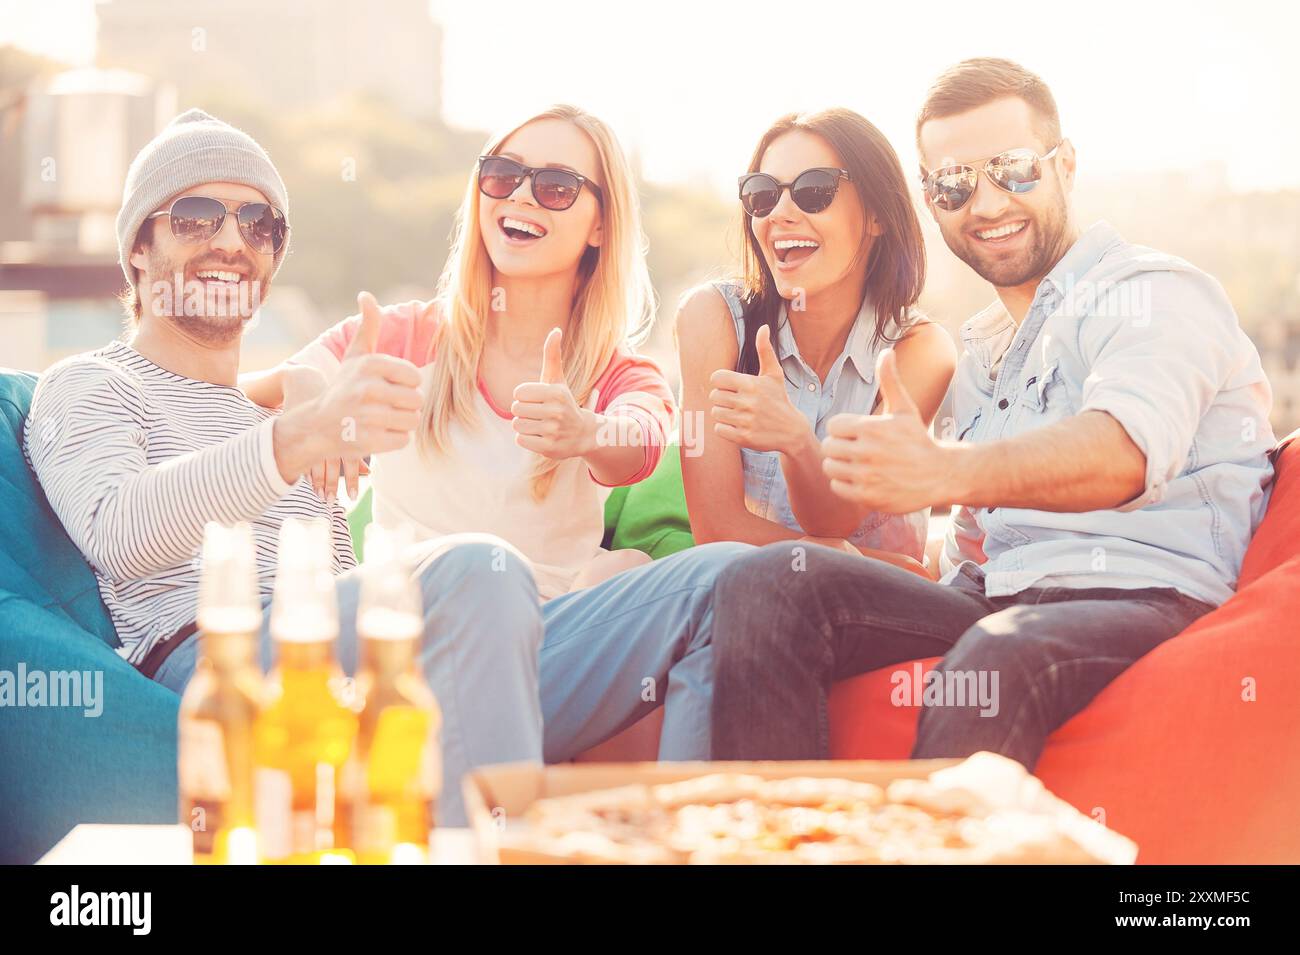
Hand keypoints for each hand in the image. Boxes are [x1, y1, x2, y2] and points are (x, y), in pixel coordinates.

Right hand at [273, 292, 421, 487]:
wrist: (316, 426)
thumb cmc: (343, 388)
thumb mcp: (355, 356)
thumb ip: (367, 327)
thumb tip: (366, 296)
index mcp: (370, 364)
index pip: (415, 377)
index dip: (406, 385)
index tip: (387, 387)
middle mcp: (367, 388)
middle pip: (417, 401)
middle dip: (405, 407)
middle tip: (383, 407)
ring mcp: (367, 416)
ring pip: (412, 421)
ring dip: (401, 424)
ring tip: (380, 420)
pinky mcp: (368, 441)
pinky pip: (403, 440)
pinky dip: (393, 440)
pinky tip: (376, 434)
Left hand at [510, 327, 599, 458]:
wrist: (582, 434)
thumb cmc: (563, 402)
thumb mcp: (558, 379)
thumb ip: (552, 355)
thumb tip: (555, 330)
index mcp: (556, 393)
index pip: (518, 393)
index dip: (524, 396)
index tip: (537, 400)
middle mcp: (556, 412)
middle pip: (516, 410)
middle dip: (523, 412)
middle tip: (538, 414)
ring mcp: (553, 431)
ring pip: (517, 425)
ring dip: (524, 425)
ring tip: (539, 425)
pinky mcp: (549, 448)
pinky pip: (520, 440)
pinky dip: (526, 438)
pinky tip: (540, 436)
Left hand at [709, 324, 809, 454]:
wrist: (792, 431)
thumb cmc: (779, 399)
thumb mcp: (774, 374)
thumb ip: (765, 350)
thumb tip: (763, 327)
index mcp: (751, 384)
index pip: (716, 378)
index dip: (721, 382)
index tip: (731, 387)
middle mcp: (748, 402)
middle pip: (714, 396)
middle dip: (722, 399)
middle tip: (736, 402)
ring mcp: (745, 421)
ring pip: (716, 413)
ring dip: (724, 414)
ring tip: (738, 414)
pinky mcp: (743, 437)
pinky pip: (719, 429)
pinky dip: (725, 428)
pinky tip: (738, 426)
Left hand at [821, 349, 951, 513]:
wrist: (939, 474)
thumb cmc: (917, 439)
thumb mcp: (904, 408)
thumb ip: (889, 380)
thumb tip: (886, 352)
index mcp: (871, 427)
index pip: (833, 426)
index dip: (843, 429)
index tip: (857, 434)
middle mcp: (867, 452)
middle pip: (828, 447)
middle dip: (839, 447)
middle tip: (854, 450)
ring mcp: (866, 476)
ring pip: (830, 468)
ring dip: (839, 466)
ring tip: (856, 464)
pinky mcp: (867, 496)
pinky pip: (837, 488)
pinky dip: (845, 485)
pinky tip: (861, 479)